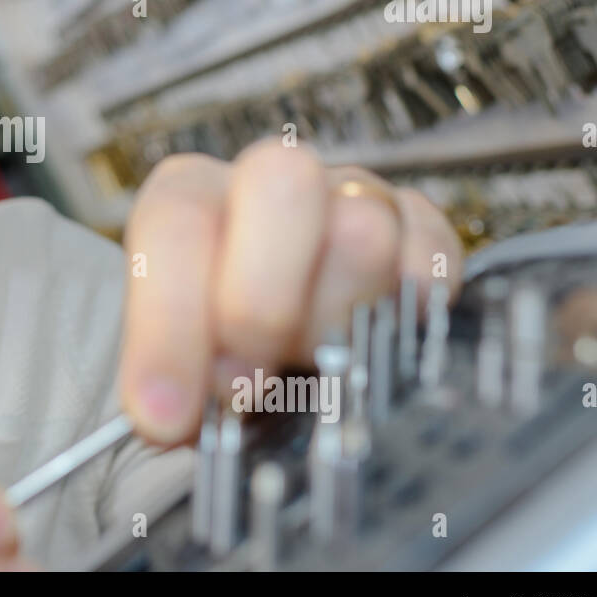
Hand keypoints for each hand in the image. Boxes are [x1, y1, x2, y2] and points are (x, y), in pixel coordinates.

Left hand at [118, 138, 462, 445]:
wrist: (260, 344)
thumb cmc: (208, 347)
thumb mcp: (168, 363)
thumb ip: (164, 376)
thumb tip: (167, 415)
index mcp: (187, 197)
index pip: (177, 223)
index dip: (171, 321)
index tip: (167, 410)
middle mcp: (267, 182)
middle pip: (282, 183)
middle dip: (261, 299)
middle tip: (244, 383)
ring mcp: (350, 198)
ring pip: (366, 226)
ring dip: (334, 321)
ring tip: (308, 369)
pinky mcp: (418, 230)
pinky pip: (432, 253)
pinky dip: (411, 307)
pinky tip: (382, 343)